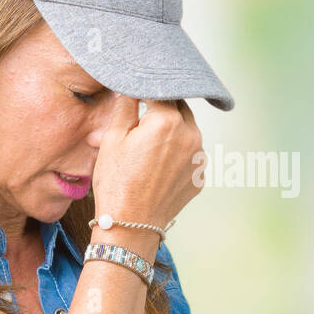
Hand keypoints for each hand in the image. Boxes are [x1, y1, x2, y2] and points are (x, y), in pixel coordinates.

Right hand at [91, 96, 203, 230]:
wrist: (130, 225)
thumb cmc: (118, 184)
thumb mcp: (113, 138)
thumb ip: (125, 105)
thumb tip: (131, 88)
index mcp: (167, 121)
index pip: (161, 89)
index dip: (146, 89)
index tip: (137, 93)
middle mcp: (191, 136)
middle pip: (180, 106)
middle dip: (162, 107)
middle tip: (142, 119)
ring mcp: (199, 157)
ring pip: (188, 129)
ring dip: (173, 128)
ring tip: (149, 145)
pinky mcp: (201, 175)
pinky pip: (191, 152)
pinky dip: (178, 150)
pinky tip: (158, 163)